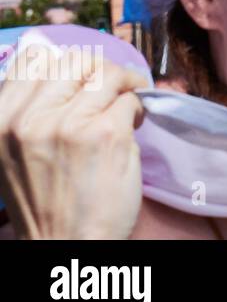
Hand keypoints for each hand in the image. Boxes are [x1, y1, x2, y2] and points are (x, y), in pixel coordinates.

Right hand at [0, 45, 146, 238]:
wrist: (67, 244)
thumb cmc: (47, 199)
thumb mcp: (16, 151)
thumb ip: (30, 109)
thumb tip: (57, 57)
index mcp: (2, 121)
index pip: (35, 59)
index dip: (66, 63)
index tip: (82, 77)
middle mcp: (30, 120)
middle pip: (76, 60)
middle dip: (101, 69)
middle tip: (114, 88)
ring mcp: (68, 125)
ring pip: (109, 74)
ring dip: (126, 85)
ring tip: (126, 104)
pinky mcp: (106, 135)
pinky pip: (131, 99)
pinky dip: (138, 108)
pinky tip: (133, 125)